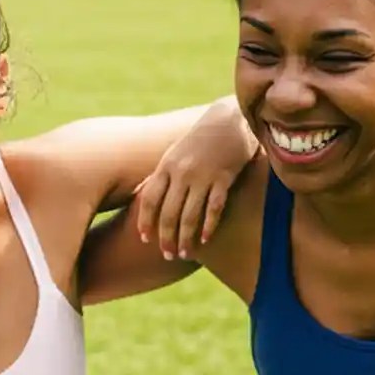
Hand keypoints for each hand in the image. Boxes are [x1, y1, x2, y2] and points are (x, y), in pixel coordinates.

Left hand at [135, 98, 257, 259]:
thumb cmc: (201, 140)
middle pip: (169, 212)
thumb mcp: (176, 153)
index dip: (146, 221)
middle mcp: (182, 172)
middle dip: (166, 237)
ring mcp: (203, 176)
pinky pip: (213, 208)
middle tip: (167, 254)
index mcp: (167, 166)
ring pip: (189, 215)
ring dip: (185, 237)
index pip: (150, 200)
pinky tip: (205, 240)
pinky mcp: (223, 178)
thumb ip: (165, 176)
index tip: (144, 240)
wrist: (230, 120)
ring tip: (184, 253)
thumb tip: (151, 201)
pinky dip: (208, 226)